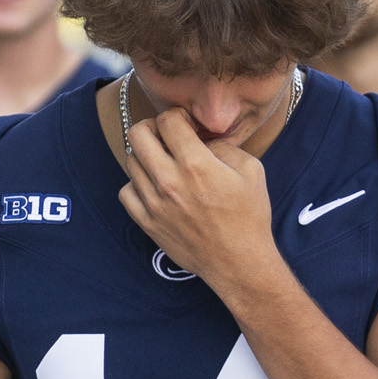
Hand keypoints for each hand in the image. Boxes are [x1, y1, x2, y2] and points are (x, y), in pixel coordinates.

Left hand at [117, 108, 278, 292]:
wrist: (238, 261)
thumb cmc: (249, 216)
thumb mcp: (251, 170)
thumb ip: (223, 146)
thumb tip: (200, 138)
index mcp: (196, 164)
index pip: (167, 120)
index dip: (176, 116)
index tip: (185, 125)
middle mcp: (169, 181)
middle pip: (137, 134)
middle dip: (152, 128)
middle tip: (166, 137)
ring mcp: (153, 203)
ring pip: (130, 161)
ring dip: (145, 156)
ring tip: (164, 164)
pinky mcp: (146, 222)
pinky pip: (126, 191)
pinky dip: (136, 184)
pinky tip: (154, 187)